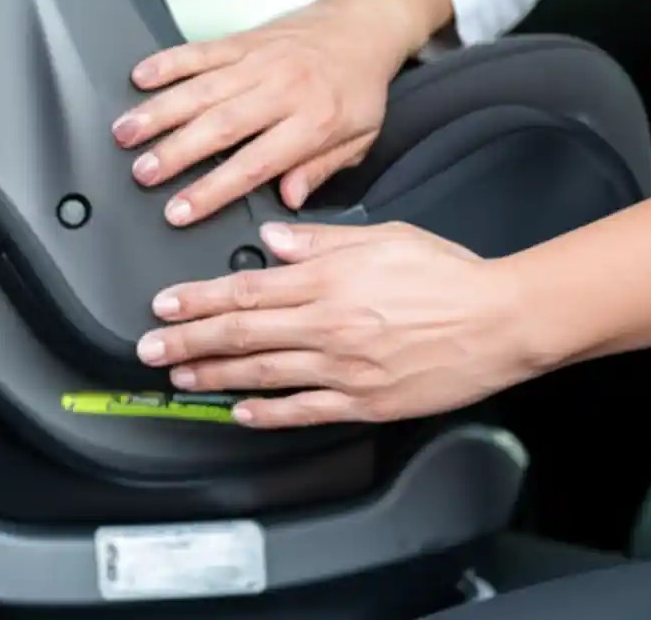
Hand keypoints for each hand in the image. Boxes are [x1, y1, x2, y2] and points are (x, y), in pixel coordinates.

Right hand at [113, 0, 417, 226]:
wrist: (365, 25)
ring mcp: (259, 61)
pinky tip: (139, 77)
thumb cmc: (359, 88)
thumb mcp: (359, 141)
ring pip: (201, 89)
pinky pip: (200, 51)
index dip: (213, 190)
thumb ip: (320, 171)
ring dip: (159, 111)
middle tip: (142, 173)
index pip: (254, 164)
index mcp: (312, 122)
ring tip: (125, 133)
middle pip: (219, 125)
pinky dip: (168, 63)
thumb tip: (288, 201)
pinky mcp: (243, 40)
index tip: (180, 211)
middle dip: (175, 152)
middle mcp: (281, 89)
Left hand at [135, 222, 548, 427]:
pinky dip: (267, 413)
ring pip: (263, 373)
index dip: (197, 299)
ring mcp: (344, 368)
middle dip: (188, 340)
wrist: (499, 321)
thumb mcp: (382, 237)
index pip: (245, 289)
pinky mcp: (364, 401)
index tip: (164, 304)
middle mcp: (328, 325)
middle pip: (242, 333)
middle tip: (150, 347)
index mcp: (328, 281)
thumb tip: (271, 238)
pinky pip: (304, 410)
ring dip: (214, 376)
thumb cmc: (448, 275)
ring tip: (180, 376)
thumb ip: (320, 241)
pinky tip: (239, 412)